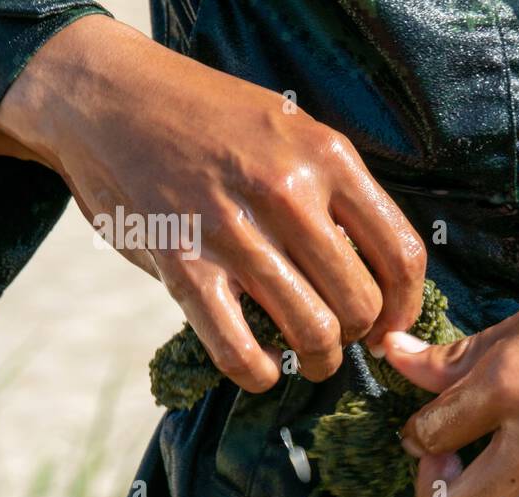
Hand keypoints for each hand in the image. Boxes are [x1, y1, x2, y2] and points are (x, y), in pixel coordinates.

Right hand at [0, 14, 423, 389]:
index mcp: (328, 158)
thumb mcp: (294, 131)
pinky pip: (239, 350)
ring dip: (321, 361)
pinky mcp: (182, 265)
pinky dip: (260, 375)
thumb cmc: (213, 122)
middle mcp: (286, 193)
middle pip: (361, 303)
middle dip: (361, 334)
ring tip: (314, 357)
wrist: (110, 98)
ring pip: (313, 333)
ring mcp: (232, 231)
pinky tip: (264, 368)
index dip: (408, 305)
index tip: (395, 324)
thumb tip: (382, 273)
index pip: (402, 254)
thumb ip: (338, 192)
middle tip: (345, 334)